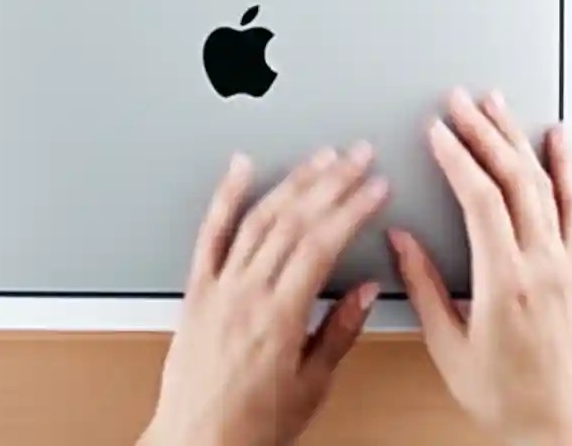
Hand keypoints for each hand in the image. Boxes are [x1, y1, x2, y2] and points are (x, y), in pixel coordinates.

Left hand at [141, 144, 388, 445]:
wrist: (196, 444)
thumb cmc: (251, 426)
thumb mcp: (312, 385)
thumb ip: (339, 332)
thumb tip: (363, 291)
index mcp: (279, 316)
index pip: (322, 243)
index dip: (352, 208)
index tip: (376, 186)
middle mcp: (246, 294)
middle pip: (294, 220)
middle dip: (332, 181)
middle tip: (357, 155)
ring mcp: (218, 288)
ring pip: (257, 218)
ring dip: (292, 181)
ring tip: (320, 157)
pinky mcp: (196, 290)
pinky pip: (209, 235)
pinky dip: (225, 197)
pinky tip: (240, 168)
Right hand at [389, 89, 571, 445]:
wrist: (557, 420)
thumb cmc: (503, 393)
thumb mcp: (447, 345)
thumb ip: (424, 286)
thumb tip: (402, 240)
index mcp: (505, 283)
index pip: (480, 200)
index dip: (456, 157)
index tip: (436, 130)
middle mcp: (541, 265)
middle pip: (513, 178)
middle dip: (483, 131)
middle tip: (459, 101)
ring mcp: (564, 261)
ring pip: (543, 182)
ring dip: (517, 137)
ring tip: (496, 103)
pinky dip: (565, 165)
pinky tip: (556, 138)